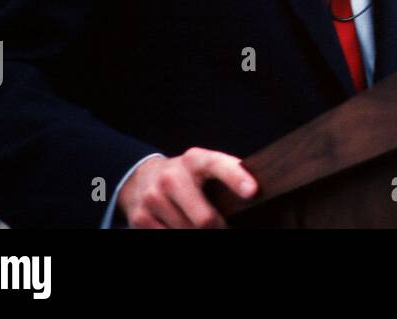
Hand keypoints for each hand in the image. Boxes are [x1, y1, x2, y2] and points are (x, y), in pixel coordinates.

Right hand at [118, 148, 256, 228]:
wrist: (142, 177)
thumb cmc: (187, 175)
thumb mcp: (205, 166)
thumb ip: (227, 174)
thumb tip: (255, 194)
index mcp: (194, 160)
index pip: (218, 165)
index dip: (236, 179)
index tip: (253, 191)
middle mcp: (172, 177)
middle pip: (204, 219)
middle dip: (219, 228)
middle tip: (226, 227)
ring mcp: (153, 198)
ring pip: (187, 232)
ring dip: (198, 233)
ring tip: (200, 223)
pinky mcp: (140, 217)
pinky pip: (168, 237)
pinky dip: (180, 234)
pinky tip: (180, 225)